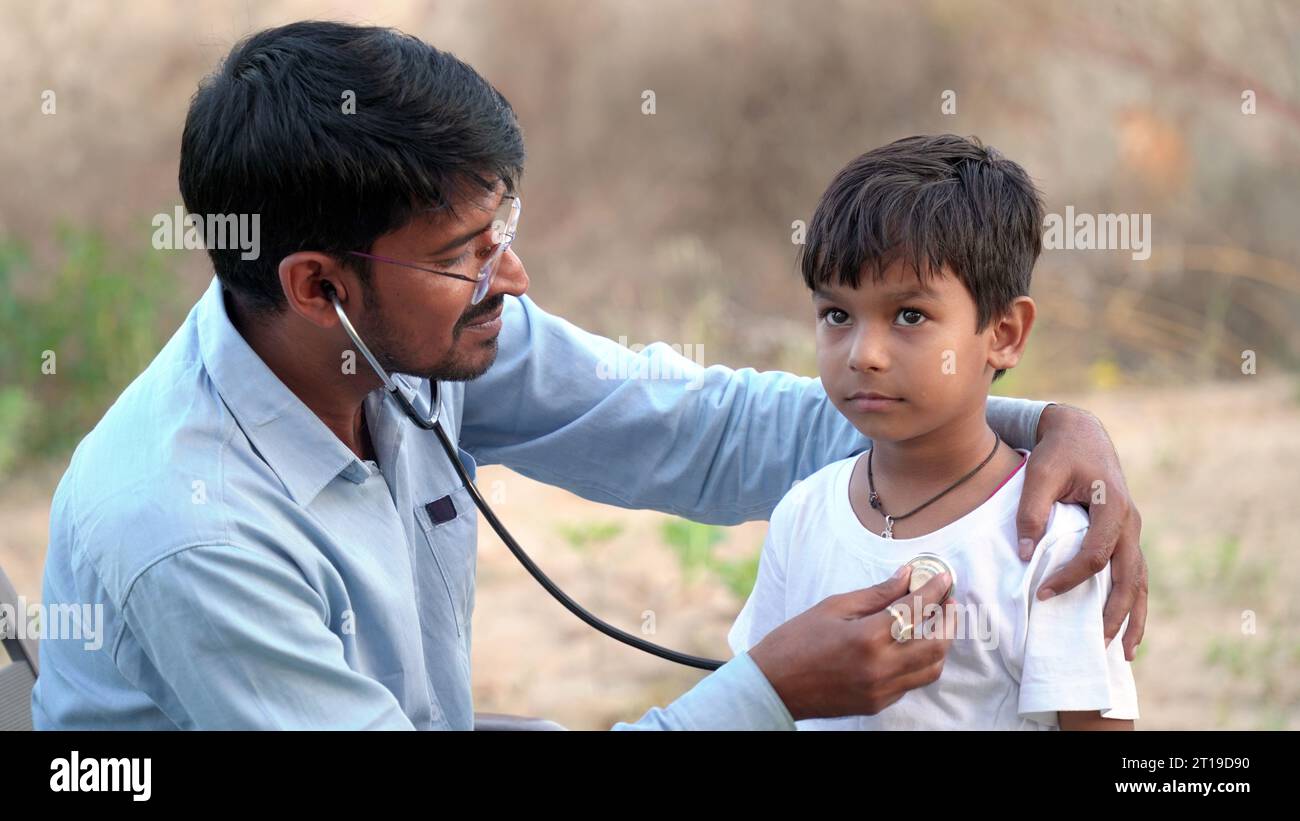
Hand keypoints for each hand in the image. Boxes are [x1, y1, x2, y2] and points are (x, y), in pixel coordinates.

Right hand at [748, 566, 952, 720]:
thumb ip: (876, 594)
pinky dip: (919, 661)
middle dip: (948, 619)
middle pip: (937, 644)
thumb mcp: (833, 608)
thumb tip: (906, 577)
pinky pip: (911, 682)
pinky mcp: (877, 704)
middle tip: (947, 600)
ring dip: (940, 644)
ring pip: (931, 668)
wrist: (773, 686)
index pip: (915, 610)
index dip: (934, 591)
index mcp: (867, 638)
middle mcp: (880, 667)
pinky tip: (910, 645)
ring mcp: (881, 690)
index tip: (944, 578)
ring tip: (935, 623)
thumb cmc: (796, 641)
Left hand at [1017, 403, 1147, 660]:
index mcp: (1112, 505)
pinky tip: (1124, 626)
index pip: (1095, 554)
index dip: (1070, 578)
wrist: (1080, 433)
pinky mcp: (1125, 535)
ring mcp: (1132, 530)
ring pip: (1140, 580)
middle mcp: (1129, 521)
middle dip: (1117, 613)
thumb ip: (1032, 512)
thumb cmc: (1057, 453)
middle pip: (1130, 577)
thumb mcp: (1039, 474)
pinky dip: (1131, 601)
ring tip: (1124, 652)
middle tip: (1099, 645)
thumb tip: (1025, 555)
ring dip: (1133, 615)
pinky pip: (1134, 573)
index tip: (1042, 594)